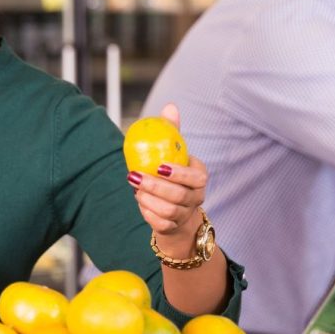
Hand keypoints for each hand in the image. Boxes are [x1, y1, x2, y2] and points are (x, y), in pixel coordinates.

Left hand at [128, 103, 206, 257]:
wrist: (174, 207)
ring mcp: (186, 214)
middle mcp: (197, 197)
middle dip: (154, 187)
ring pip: (168, 211)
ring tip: (135, 189)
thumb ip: (171, 131)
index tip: (159, 166)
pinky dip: (147, 214)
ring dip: (148, 200)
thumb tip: (170, 106)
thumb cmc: (172, 173)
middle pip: (179, 195)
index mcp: (200, 177)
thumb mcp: (173, 152)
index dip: (178, 174)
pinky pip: (160, 224)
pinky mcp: (173, 227)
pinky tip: (140, 203)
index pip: (196, 177)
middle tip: (134, 177)